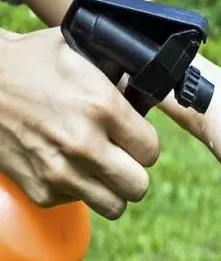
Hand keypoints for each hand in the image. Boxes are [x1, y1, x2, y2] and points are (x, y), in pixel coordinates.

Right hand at [0, 28, 159, 218]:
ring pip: (115, 206)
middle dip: (133, 172)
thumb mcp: (80, 54)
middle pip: (139, 186)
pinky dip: (77, 191)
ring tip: (98, 169)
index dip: (144, 144)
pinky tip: (66, 166)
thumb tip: (143, 98)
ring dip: (110, 189)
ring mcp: (60, 173)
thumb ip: (118, 79)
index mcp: (102, 108)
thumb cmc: (30, 64)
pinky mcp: (40, 191)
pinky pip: (77, 204)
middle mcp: (84, 146)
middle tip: (120, 158)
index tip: (132, 139)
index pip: (151, 151)